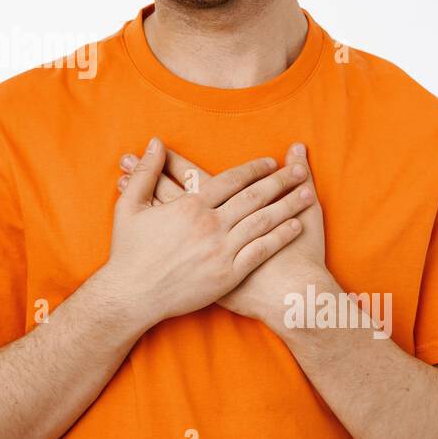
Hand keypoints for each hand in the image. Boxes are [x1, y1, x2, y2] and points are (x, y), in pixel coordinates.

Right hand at [100, 136, 308, 328]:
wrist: (132, 296)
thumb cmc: (128, 251)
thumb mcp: (130, 206)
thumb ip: (147, 172)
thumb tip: (156, 142)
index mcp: (189, 206)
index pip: (230, 179)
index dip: (254, 168)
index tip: (271, 161)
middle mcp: (210, 225)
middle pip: (254, 196)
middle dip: (280, 181)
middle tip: (300, 171)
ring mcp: (221, 250)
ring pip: (263, 221)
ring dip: (288, 205)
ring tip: (309, 194)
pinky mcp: (227, 275)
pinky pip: (261, 251)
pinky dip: (280, 237)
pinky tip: (296, 226)